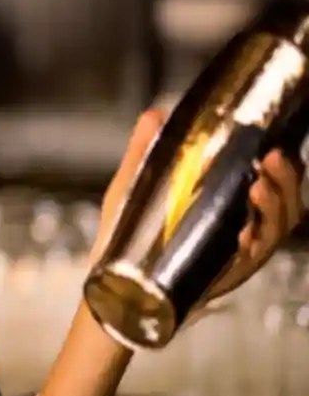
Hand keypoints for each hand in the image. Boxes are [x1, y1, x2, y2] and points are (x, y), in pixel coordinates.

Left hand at [93, 109, 304, 303]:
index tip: (278, 144)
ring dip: (274, 209)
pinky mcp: (222, 275)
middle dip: (286, 182)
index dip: (286, 167)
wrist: (109, 282)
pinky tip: (244, 232)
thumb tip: (154, 114)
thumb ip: (144, 150)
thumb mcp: (133, 186)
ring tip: (258, 190)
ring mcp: (235, 254)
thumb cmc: (123, 235)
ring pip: (275, 231)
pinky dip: (251, 245)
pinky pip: (249, 261)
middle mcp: (242, 228)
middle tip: (273, 159)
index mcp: (228, 205)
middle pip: (285, 205)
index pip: (273, 183)